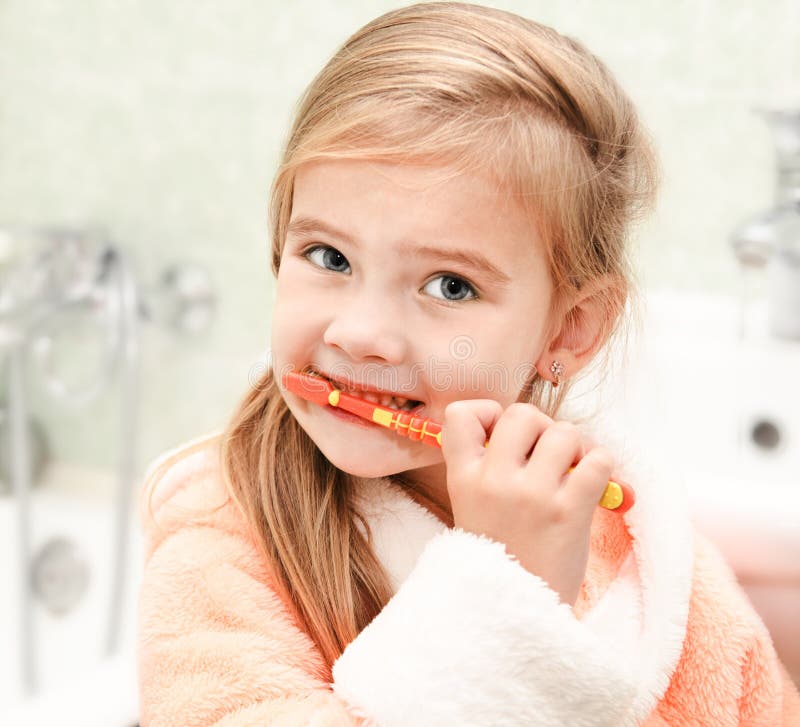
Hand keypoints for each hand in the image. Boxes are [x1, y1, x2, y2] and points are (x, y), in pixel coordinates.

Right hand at [441, 400, 614, 605]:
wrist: (513, 615)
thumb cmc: (498, 557)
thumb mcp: (472, 507)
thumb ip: (487, 467)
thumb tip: (532, 428)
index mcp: (463, 477)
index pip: (461, 413)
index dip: (487, 412)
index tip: (499, 433)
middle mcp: (494, 480)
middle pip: (522, 413)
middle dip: (541, 427)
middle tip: (545, 455)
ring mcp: (532, 494)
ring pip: (564, 431)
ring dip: (574, 447)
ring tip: (570, 472)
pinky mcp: (568, 512)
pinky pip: (597, 460)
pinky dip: (601, 466)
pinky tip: (591, 485)